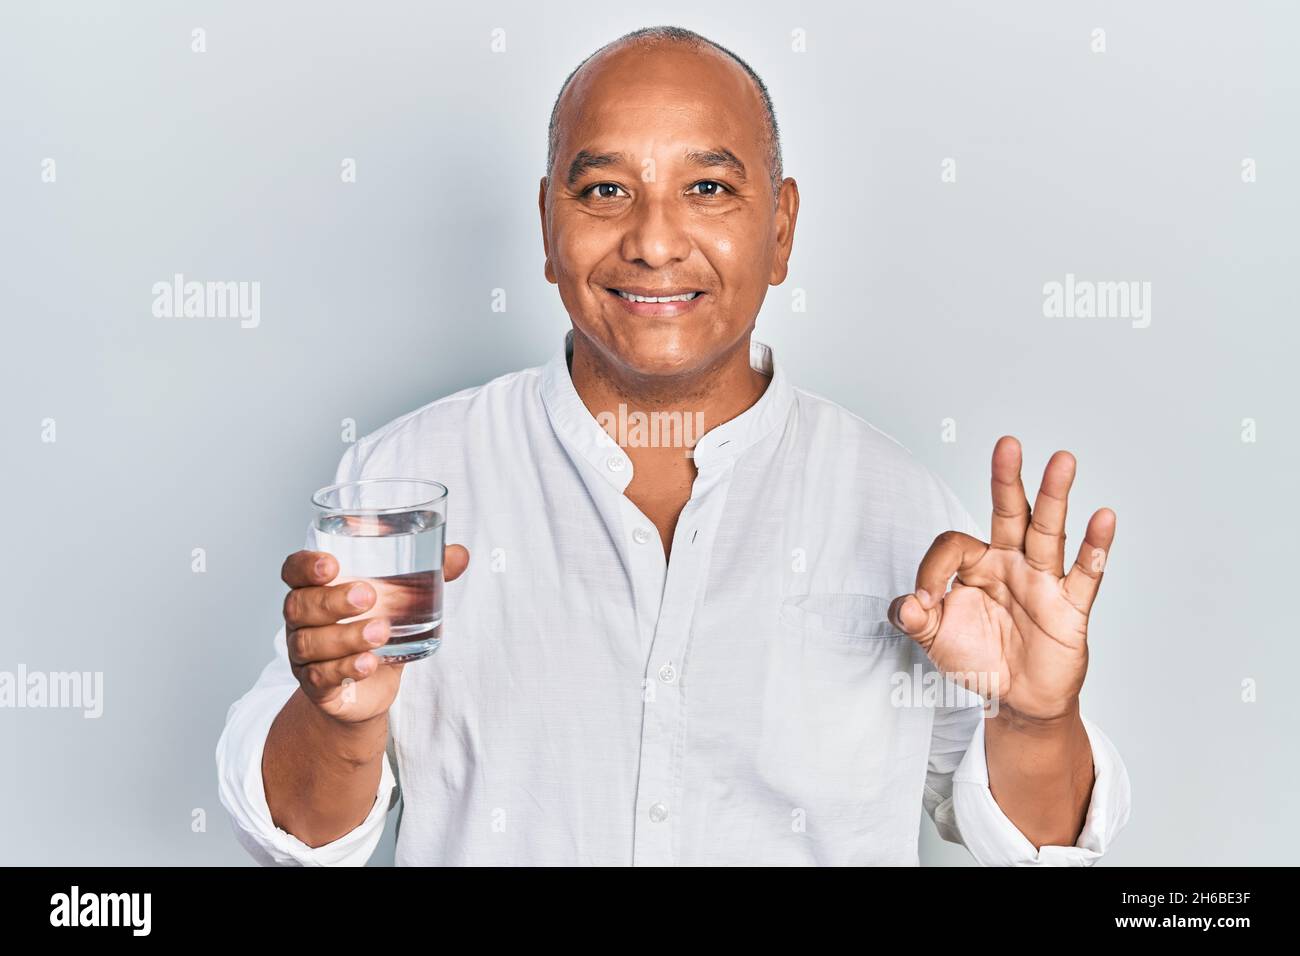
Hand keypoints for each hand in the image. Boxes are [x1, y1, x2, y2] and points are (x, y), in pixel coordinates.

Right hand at [279, 544, 469, 723]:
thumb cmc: (376, 627)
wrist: (369, 686)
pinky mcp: (317, 686)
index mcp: (315, 589)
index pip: (293, 570)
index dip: (305, 565)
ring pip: (311, 643)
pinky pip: (322, 677)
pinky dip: (346, 669)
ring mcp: (305, 655)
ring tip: (381, 631)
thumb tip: (460, 554)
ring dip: (346, 636)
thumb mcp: (401, 600)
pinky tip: (369, 663)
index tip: (331, 564)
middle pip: (299, 605)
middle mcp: (302, 621)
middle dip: (332, 600)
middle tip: (368, 595)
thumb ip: (428, 573)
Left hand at [888, 436, 1114, 720]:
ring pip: (1048, 532)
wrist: (1015, 700)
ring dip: (1054, 496)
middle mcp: (1011, 563)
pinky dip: (1095, 548)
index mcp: (976, 564)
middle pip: (1010, 513)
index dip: (933, 569)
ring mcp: (1043, 581)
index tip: (924, 602)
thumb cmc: (976, 659)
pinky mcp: (1070, 608)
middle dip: (1007, 479)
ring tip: (1062, 461)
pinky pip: (1085, 574)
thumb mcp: (934, 640)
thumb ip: (914, 619)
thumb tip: (906, 604)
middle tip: (1006, 444)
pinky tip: (1103, 518)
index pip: (955, 544)